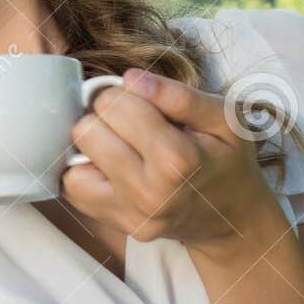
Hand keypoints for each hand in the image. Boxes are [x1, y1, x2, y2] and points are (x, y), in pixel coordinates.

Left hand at [62, 70, 288, 259]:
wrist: (233, 217)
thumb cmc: (228, 160)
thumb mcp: (224, 119)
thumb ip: (178, 96)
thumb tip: (130, 79)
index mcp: (176, 160)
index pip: (113, 104)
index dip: (124, 93)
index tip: (142, 101)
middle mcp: (148, 193)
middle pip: (86, 130)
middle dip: (105, 117)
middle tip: (131, 123)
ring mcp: (130, 214)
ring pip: (70, 160)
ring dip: (92, 146)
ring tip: (122, 145)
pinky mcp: (117, 225)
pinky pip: (73, 188)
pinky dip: (86, 172)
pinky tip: (113, 167)